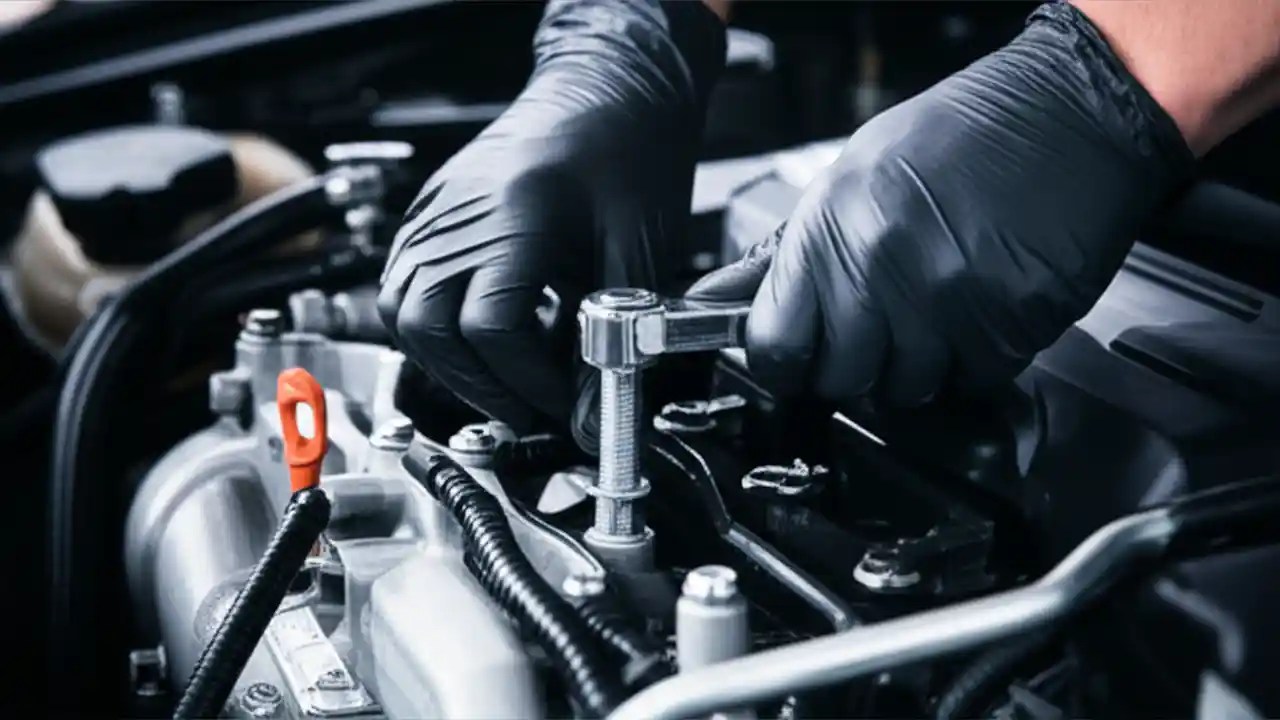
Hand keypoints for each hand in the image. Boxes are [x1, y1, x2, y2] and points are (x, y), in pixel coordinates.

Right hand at [378, 1, 722, 435]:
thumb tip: (595, 416)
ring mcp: (436, 209)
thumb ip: (616, 335)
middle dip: (477, 385)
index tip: (562, 403)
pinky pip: (404, 283)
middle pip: (427, 326)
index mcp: (514, 210)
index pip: (489, 324)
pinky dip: (436, 326)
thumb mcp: (639, 248)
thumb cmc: (629, 151)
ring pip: (402, 310)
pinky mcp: (431, 213)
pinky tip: (484, 340)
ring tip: (506, 383)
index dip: (525, 380)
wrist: (609, 90)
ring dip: (449, 362)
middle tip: (527, 410)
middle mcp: (459, 209)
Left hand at [687, 3, 1193, 406]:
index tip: (797, 357)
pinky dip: (974, 361)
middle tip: (878, 325)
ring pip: (906, 390)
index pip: (775, 346)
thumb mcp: (851, 175)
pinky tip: (978, 309)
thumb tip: (719, 301)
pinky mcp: (1008, 327)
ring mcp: (948, 303)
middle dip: (855, 364)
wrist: (1071, 112)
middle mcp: (883, 268)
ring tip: (936, 305)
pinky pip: (971, 382)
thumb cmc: (963, 136)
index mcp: (831, 228)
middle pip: (840, 380)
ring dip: (918, 365)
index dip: (784, 360)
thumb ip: (788, 250)